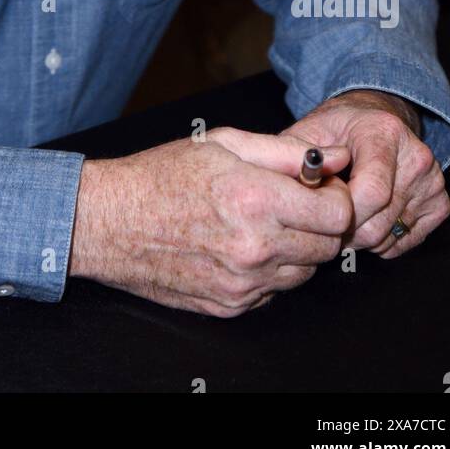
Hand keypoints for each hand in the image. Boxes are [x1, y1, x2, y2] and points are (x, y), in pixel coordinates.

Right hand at [68, 129, 352, 316]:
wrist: (110, 221)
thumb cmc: (162, 175)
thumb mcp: (224, 143)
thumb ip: (288, 151)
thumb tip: (337, 156)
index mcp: (256, 199)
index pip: (339, 213)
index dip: (335, 196)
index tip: (319, 187)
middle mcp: (254, 247)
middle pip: (329, 247)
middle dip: (320, 223)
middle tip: (293, 203)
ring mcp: (243, 283)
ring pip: (305, 273)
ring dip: (297, 249)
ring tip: (263, 222)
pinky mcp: (230, 305)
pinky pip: (274, 292)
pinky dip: (269, 271)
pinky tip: (241, 245)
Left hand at [280, 90, 449, 258]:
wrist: (374, 120)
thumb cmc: (339, 128)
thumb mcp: (310, 130)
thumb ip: (294, 156)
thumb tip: (288, 188)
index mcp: (384, 133)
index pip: (372, 192)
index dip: (342, 212)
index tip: (320, 210)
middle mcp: (416, 156)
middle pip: (379, 222)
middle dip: (345, 230)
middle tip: (325, 220)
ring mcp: (432, 181)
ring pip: (390, 236)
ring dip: (360, 237)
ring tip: (344, 214)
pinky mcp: (440, 202)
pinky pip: (406, 242)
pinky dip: (382, 240)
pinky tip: (367, 217)